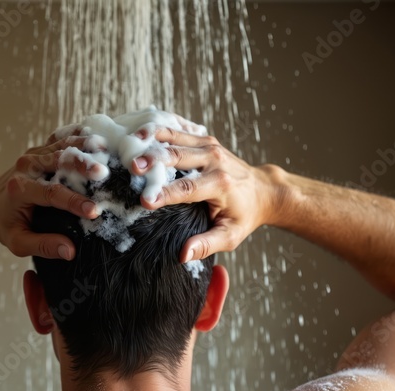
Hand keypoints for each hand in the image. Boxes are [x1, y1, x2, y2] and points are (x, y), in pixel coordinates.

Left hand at [0, 133, 100, 259]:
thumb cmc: (6, 223)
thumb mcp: (18, 242)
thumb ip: (43, 246)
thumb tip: (70, 251)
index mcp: (20, 189)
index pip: (51, 194)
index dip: (73, 202)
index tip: (94, 212)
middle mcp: (26, 167)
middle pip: (58, 161)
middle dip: (82, 166)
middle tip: (104, 173)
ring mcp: (34, 154)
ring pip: (62, 145)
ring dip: (85, 146)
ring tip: (107, 149)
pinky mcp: (41, 149)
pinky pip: (61, 138)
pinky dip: (79, 136)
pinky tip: (97, 136)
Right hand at [131, 128, 282, 261]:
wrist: (263, 190)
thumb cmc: (244, 215)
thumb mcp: (231, 236)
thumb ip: (207, 244)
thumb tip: (183, 255)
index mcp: (220, 185)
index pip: (187, 189)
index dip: (165, 194)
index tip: (144, 201)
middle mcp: (215, 161)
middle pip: (179, 157)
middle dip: (154, 161)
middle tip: (132, 166)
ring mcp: (210, 146)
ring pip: (176, 138)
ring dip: (152, 140)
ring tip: (131, 143)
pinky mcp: (205, 140)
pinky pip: (178, 131)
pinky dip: (159, 131)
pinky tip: (140, 132)